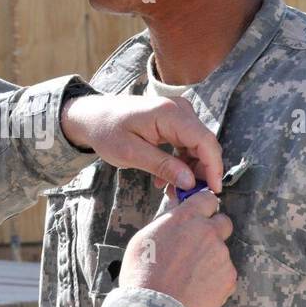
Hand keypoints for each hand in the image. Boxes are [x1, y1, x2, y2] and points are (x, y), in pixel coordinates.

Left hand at [61, 94, 222, 191]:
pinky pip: (188, 145)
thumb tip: (190, 182)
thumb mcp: (131, 153)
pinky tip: (167, 180)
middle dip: (201, 173)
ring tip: (173, 192)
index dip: (213, 167)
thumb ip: (162, 166)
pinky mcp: (175, 121)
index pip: (204, 141)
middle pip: (205, 144)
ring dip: (189, 171)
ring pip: (198, 147)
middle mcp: (179, 109)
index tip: (213, 191)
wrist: (92, 116)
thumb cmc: (107, 131)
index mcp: (169, 113)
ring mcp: (178, 114)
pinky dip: (181, 164)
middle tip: (187, 197)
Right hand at [119, 190, 236, 306]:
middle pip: (223, 222)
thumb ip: (168, 222)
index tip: (200, 215)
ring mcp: (221, 255)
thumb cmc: (142, 273)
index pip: (208, 198)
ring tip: (189, 276)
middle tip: (197, 247)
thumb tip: (178, 212)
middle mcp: (208, 232)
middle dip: (214, 231)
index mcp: (186, 218)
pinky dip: (214, 279)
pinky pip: (225, 273)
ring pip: (221, 252)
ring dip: (210, 259)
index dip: (204, 207)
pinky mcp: (229, 277)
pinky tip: (196, 288)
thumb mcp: (145, 238)